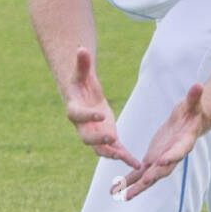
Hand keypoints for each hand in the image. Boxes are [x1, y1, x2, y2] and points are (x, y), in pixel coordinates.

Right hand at [64, 47, 139, 167]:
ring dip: (112, 153)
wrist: (83, 96)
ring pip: (100, 149)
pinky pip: (114, 151)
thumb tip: (80, 48)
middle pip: (86, 138)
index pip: (77, 115)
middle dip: (99, 140)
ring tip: (124, 157)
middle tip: (112, 138)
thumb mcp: (82, 73)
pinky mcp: (106, 138)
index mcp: (74, 110)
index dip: (87, 116)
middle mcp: (82, 126)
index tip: (100, 114)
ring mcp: (93, 135)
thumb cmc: (81, 83)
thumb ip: (82, 63)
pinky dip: (124, 158)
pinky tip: (136, 163)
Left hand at [117, 84, 205, 200]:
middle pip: (162, 170)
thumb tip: (199, 85)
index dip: (170, 156)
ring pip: (148, 177)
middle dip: (151, 178)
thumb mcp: (193, 103)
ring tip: (122, 196)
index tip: (161, 161)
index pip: (178, 151)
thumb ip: (194, 97)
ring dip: (136, 187)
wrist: (188, 122)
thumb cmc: (192, 111)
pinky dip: (128, 182)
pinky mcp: (151, 160)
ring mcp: (161, 161)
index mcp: (183, 143)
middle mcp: (172, 156)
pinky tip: (115, 190)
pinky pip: (138, 174)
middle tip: (141, 185)